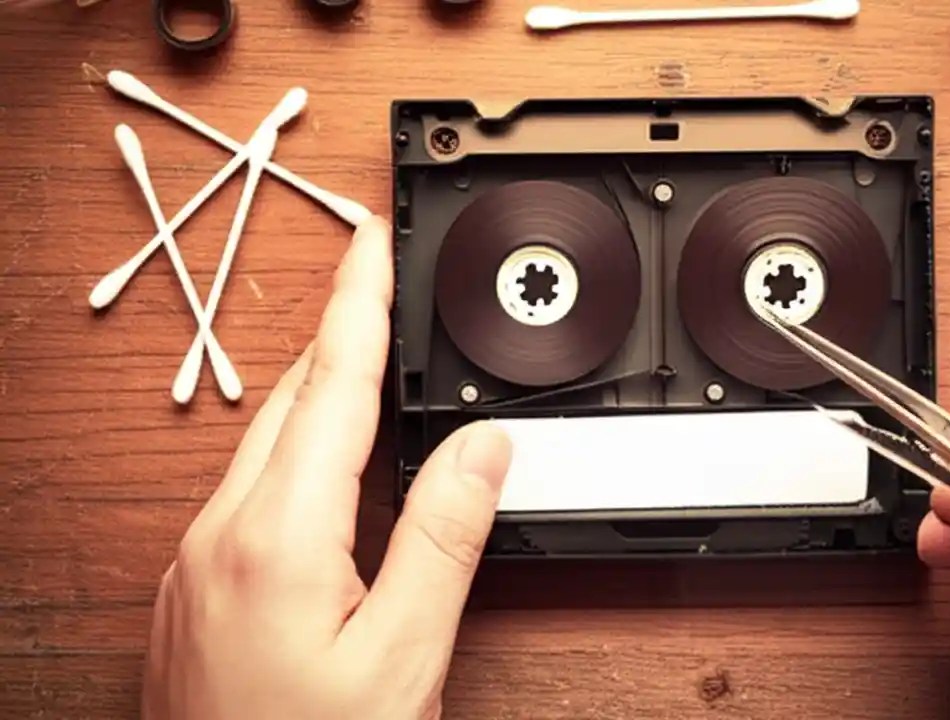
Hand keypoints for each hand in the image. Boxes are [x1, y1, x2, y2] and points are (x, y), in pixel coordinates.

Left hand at [142, 216, 512, 719]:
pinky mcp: (194, 593)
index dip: (358, 298)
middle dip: (341, 335)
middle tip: (384, 285)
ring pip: (268, 447)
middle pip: (293, 404)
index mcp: (278, 535)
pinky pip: (251, 493)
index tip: (373, 236)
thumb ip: (444, 539)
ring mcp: (197, 565)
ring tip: (371, 365)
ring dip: (322, 397)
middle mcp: (220, 536)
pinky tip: (329, 476)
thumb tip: (482, 448)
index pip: (333, 384)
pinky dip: (299, 457)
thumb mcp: (405, 656)